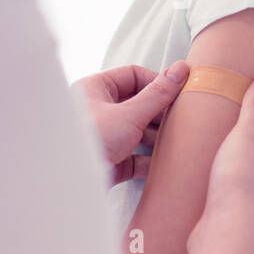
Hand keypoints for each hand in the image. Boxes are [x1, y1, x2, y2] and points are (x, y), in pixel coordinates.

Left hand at [71, 62, 190, 185]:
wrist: (72, 183)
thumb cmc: (90, 141)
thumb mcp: (130, 114)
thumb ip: (157, 94)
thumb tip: (180, 70)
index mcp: (96, 89)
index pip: (133, 76)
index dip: (157, 83)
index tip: (178, 92)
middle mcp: (98, 111)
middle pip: (138, 105)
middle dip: (160, 114)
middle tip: (181, 118)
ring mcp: (104, 137)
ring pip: (137, 132)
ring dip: (157, 138)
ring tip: (176, 141)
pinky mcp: (109, 161)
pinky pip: (134, 157)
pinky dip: (149, 160)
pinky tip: (162, 163)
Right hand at [190, 74, 253, 253]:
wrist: (226, 233)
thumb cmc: (240, 184)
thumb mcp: (246, 136)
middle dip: (253, 157)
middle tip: (233, 144)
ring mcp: (253, 207)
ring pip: (249, 187)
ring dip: (237, 178)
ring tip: (216, 166)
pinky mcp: (233, 220)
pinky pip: (230, 204)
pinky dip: (222, 196)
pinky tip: (205, 191)